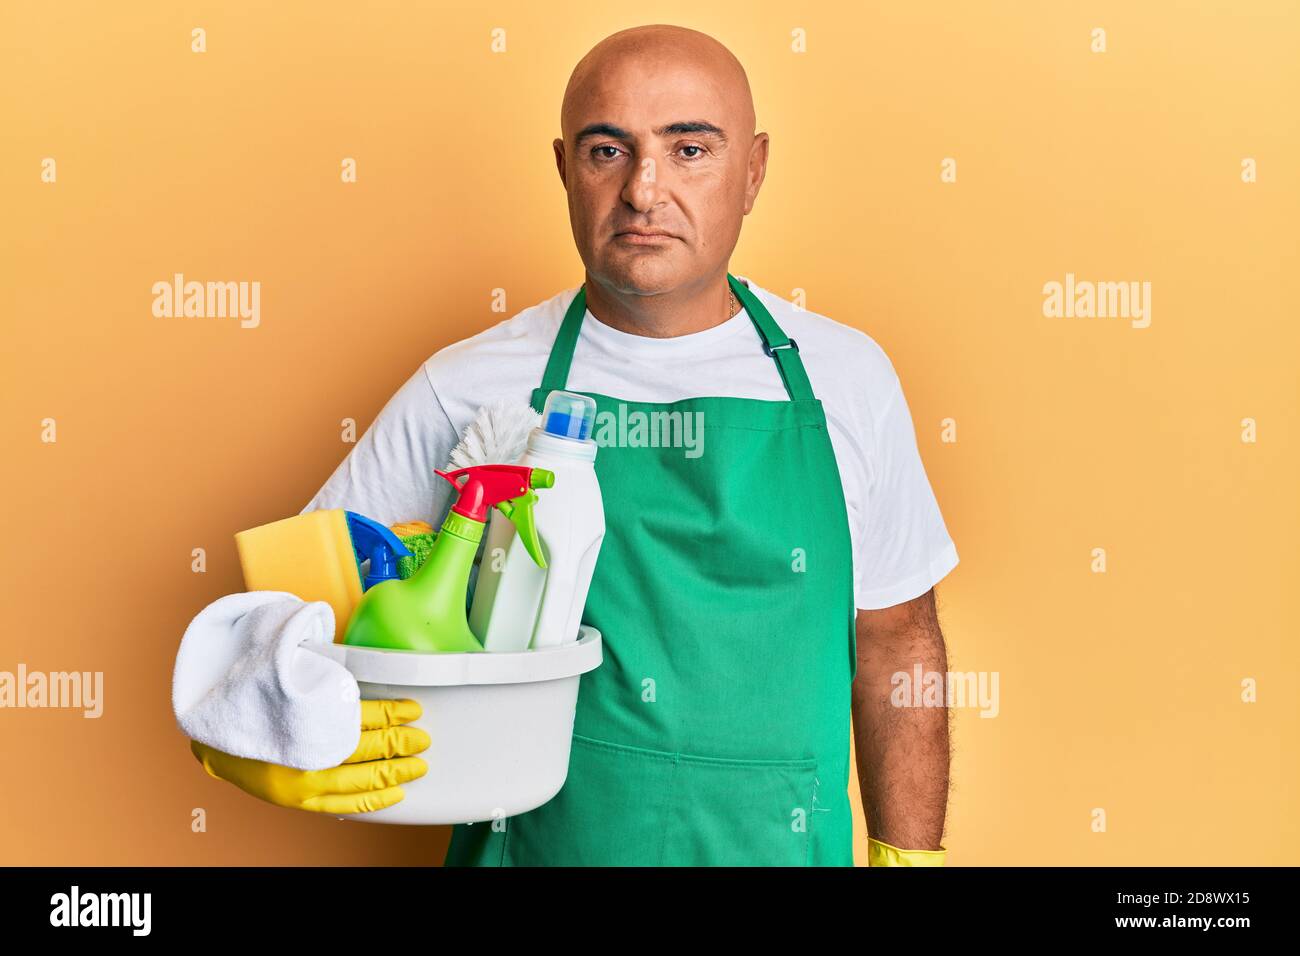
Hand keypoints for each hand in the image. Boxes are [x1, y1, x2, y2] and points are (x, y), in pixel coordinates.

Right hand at [190, 698, 429, 813]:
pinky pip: (346, 807)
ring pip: (363, 781)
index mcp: (306, 721)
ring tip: (419, 765)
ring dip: (396, 772)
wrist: (215, 740)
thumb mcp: (291, 683)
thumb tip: (371, 670)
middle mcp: (305, 756)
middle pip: (368, 749)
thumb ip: (327, 683)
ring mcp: (303, 784)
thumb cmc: (257, 707)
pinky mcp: (300, 802)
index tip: (413, 709)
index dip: (393, 712)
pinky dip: (374, 801)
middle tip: (423, 739)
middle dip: (402, 743)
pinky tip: (396, 794)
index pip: (362, 716)